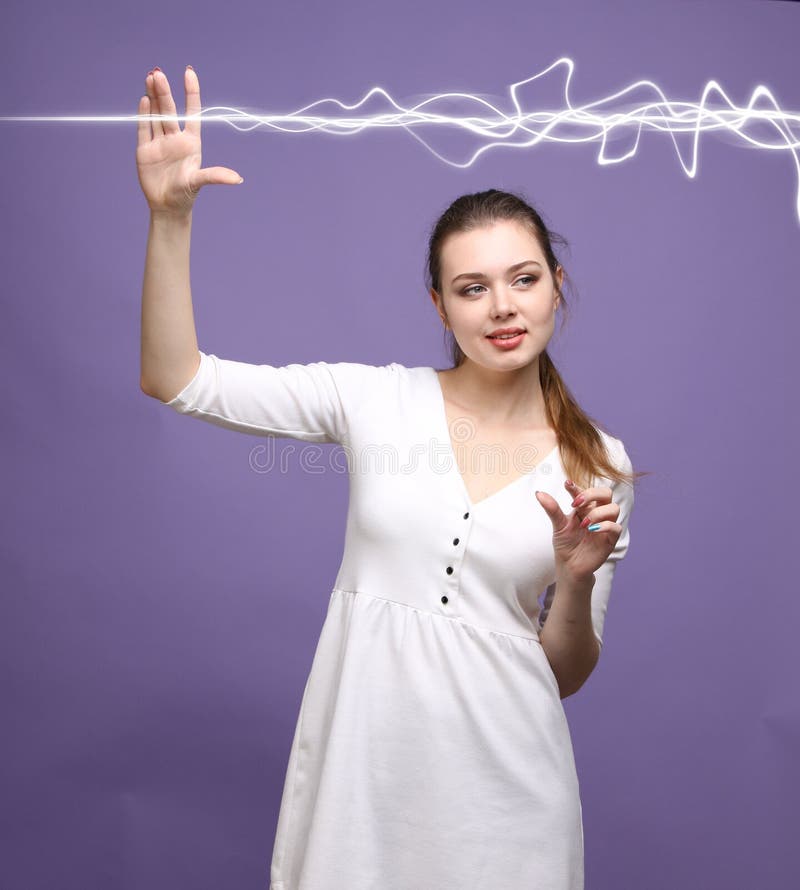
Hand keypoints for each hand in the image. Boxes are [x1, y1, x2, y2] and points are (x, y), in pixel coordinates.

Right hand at [135, 66, 242, 215]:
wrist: (167, 207)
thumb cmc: (186, 195)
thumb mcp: (200, 183)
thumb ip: (216, 176)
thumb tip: (238, 179)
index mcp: (191, 142)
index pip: (192, 112)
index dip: (191, 93)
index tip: (189, 72)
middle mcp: (175, 138)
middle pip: (169, 110)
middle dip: (165, 91)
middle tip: (158, 73)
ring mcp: (159, 142)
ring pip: (155, 114)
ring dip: (153, 96)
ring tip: (150, 76)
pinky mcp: (144, 149)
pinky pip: (143, 127)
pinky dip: (143, 114)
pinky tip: (144, 99)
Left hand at [534, 479, 621, 581]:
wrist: (569, 566)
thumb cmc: (566, 544)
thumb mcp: (558, 525)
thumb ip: (552, 509)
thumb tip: (538, 493)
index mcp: (585, 508)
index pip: (585, 491)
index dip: (577, 487)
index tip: (566, 484)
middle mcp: (597, 514)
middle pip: (606, 493)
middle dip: (592, 493)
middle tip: (576, 503)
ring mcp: (605, 526)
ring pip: (614, 508)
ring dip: (598, 512)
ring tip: (584, 523)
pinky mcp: (610, 540)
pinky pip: (616, 527)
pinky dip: (605, 525)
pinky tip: (591, 530)